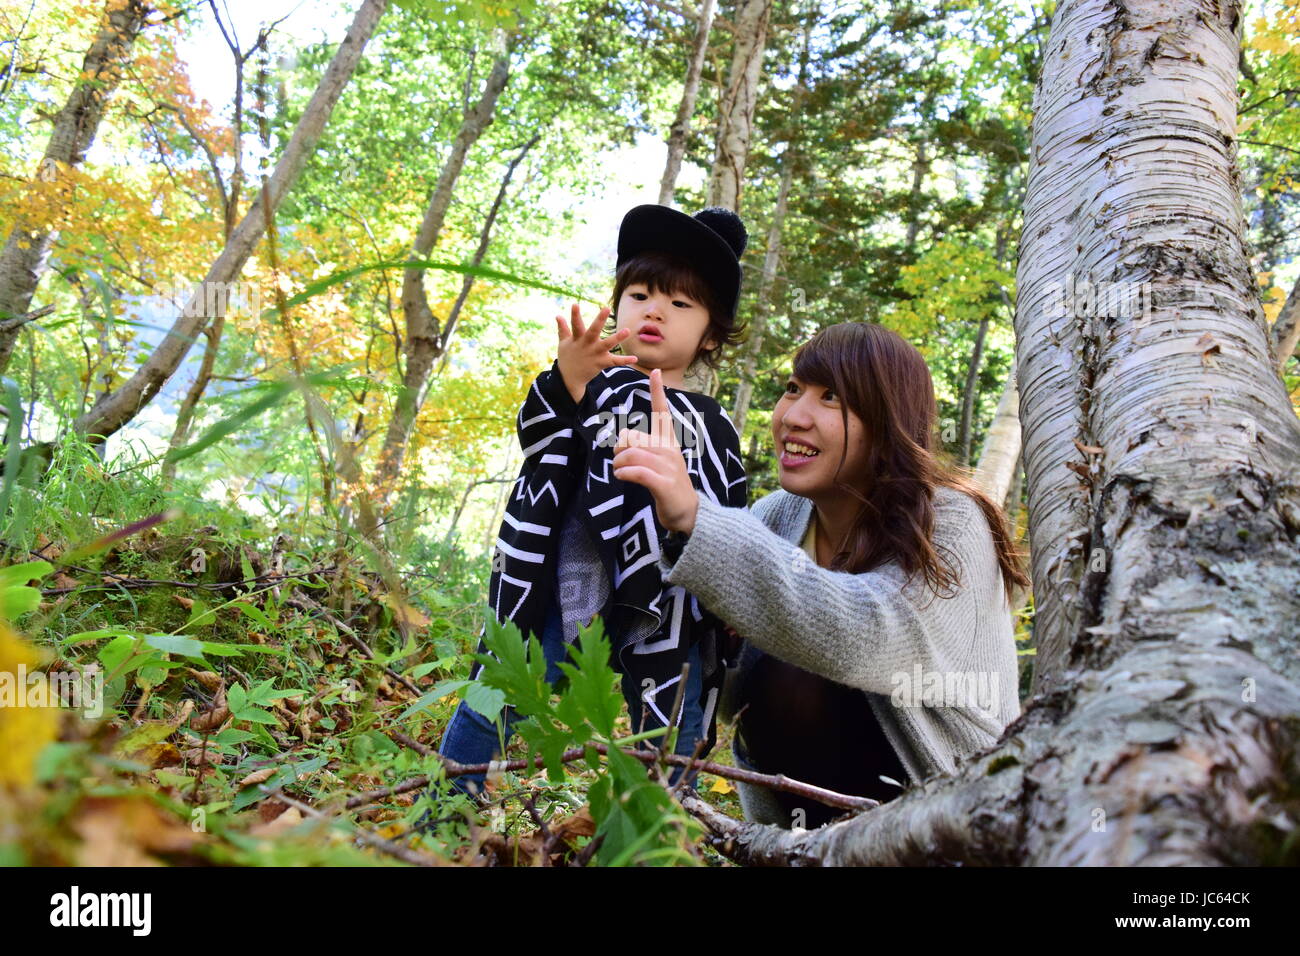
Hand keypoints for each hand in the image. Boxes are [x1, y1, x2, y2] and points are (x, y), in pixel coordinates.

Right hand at [555, 303, 638, 403]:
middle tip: (606, 308)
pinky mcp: (601, 363)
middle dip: (599, 320)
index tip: (575, 304)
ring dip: (617, 338)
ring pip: (607, 344)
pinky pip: (615, 362)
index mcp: (577, 339)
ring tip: (627, 330)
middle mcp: (587, 345)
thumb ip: (563, 329)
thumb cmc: (567, 358)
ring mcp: (595, 354)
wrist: (569, 379)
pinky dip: (625, 360)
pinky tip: (635, 358)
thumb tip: (558, 315)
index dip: (574, 315)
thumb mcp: (563, 343)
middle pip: (593, 331)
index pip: (575, 325)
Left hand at [612, 367, 698, 533]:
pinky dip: (624, 474)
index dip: (658, 392)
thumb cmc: (668, 486)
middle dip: (619, 450)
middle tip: (620, 463)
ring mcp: (668, 467)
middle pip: (632, 438)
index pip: (662, 412)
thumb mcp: (658, 463)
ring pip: (631, 455)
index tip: (655, 371)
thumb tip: (622, 442)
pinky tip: (623, 477)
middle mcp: (669, 450)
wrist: (689, 514)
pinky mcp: (663, 484)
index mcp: (668, 442)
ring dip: (618, 465)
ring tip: (621, 473)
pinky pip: (636, 471)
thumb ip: (644, 449)